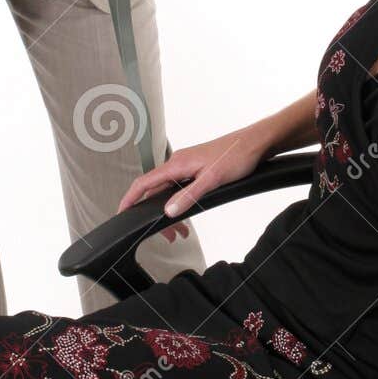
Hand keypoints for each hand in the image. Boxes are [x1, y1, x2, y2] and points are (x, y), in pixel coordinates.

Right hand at [116, 129, 267, 241]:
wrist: (256, 143)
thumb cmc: (237, 155)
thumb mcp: (213, 179)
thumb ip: (189, 195)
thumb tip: (168, 211)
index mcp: (177, 164)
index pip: (144, 182)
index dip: (130, 198)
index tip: (121, 213)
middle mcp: (178, 163)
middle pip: (156, 191)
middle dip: (156, 214)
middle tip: (167, 236)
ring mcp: (187, 165)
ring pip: (169, 191)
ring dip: (171, 211)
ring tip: (181, 232)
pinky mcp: (197, 168)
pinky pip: (180, 187)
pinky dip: (180, 203)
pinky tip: (188, 213)